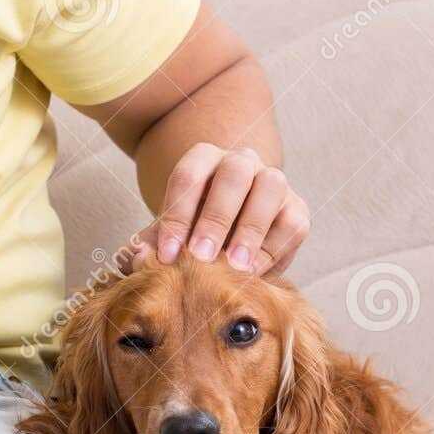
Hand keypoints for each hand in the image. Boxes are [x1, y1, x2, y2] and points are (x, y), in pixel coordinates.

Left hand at [124, 143, 310, 276]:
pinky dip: (275, 249)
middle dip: (216, 217)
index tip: (167, 255)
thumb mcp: (168, 234)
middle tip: (202, 258)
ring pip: (270, 187)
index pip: (188, 176)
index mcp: (203, 159)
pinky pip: (293, 222)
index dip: (177, 216)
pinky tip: (254, 274)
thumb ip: (150, 245)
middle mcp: (240, 161)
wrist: (228, 235)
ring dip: (251, 229)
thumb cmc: (192, 230)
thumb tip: (137, 258)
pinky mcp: (296, 208)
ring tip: (235, 267)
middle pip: (233, 174)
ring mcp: (272, 181)